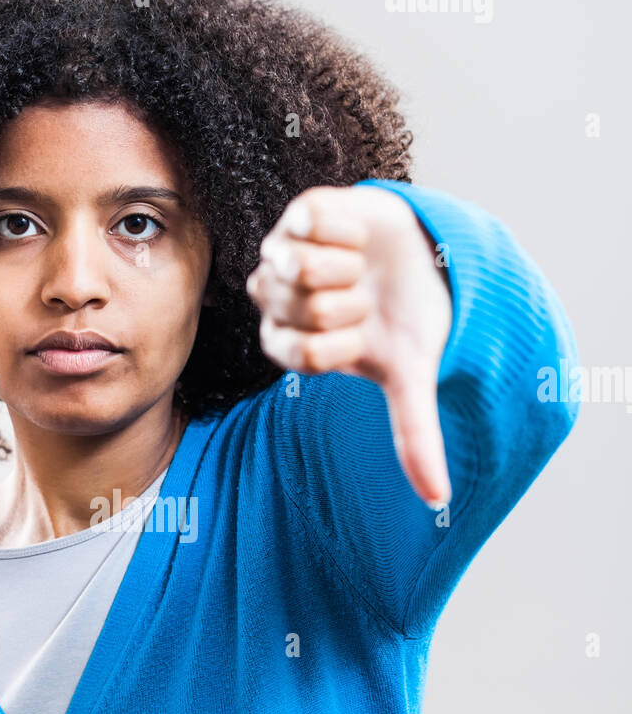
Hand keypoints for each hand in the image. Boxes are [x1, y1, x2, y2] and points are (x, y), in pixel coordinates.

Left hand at [247, 184, 453, 505]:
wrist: (423, 258)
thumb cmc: (403, 320)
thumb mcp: (410, 376)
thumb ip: (414, 435)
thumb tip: (439, 500)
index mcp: (287, 343)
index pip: (298, 352)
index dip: (340, 340)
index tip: (363, 333)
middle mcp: (274, 301)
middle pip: (300, 308)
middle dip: (348, 303)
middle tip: (363, 298)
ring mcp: (282, 253)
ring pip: (298, 264)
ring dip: (346, 267)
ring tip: (360, 268)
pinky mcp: (300, 213)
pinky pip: (312, 220)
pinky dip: (348, 230)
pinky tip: (359, 238)